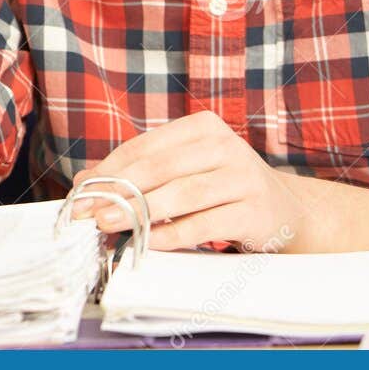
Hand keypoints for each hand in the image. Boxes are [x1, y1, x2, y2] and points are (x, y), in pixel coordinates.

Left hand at [72, 111, 304, 251]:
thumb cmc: (223, 188)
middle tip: (89, 211)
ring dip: (139, 211)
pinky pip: (204, 225)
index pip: (146, 146)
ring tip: (108, 224)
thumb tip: (85, 181)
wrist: (287, 212)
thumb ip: (142, 171)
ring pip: (181, 194)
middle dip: (119, 190)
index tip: (82, 190)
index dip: (110, 168)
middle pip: (160, 168)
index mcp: (203, 127)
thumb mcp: (187, 169)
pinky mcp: (254, 211)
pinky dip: (172, 234)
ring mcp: (243, 177)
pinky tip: (147, 242)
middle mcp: (226, 146)